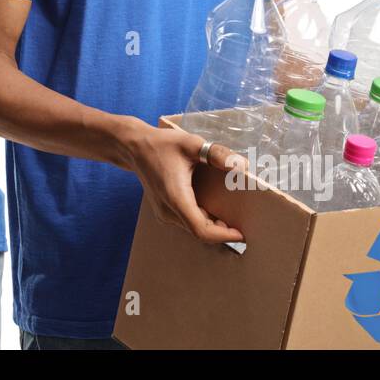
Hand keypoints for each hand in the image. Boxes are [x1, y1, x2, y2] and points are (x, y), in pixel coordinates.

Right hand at [120, 121, 244, 243]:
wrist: (134, 148)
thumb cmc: (162, 144)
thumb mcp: (191, 143)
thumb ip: (217, 154)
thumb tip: (241, 165)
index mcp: (176, 198)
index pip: (202, 230)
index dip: (224, 236)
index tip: (242, 234)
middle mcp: (168, 211)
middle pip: (200, 232)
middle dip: (222, 232)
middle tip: (245, 224)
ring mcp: (164, 213)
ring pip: (193, 229)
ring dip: (213, 227)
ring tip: (233, 218)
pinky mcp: (164, 211)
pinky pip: (187, 222)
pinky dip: (203, 221)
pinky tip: (215, 210)